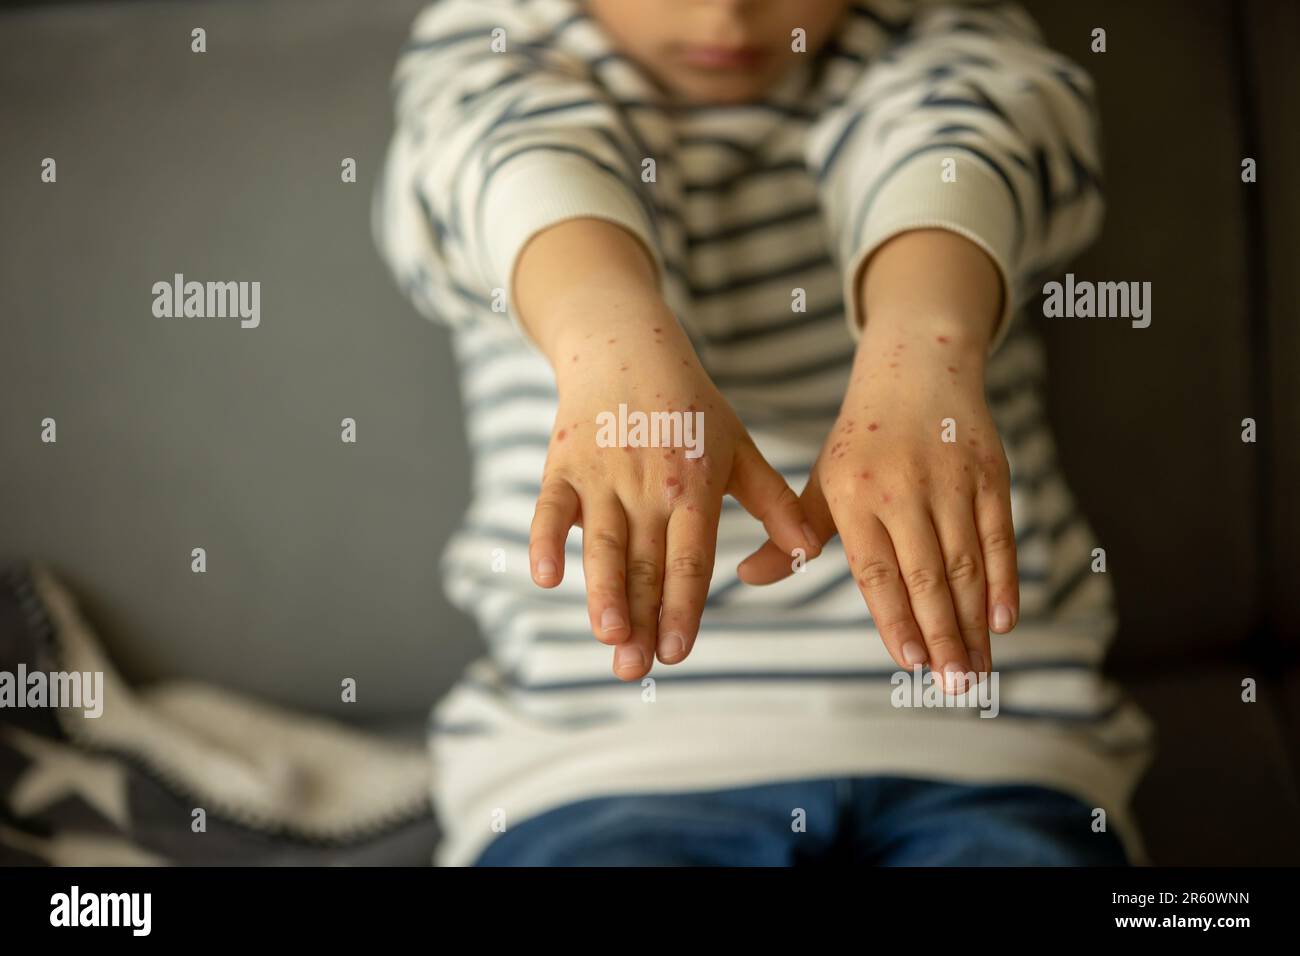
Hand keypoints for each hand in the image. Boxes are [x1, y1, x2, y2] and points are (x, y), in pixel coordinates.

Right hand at [513, 219, 816, 681]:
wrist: (626, 347)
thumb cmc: (690, 407)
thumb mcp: (738, 448)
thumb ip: (773, 501)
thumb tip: (811, 551)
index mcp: (693, 486)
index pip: (690, 557)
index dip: (684, 606)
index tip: (679, 652)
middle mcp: (647, 485)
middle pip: (642, 561)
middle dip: (639, 618)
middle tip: (634, 671)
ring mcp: (602, 474)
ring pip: (600, 542)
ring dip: (601, 591)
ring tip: (606, 636)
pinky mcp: (562, 463)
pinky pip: (549, 507)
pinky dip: (545, 539)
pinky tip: (544, 577)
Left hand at [737, 230, 1018, 691]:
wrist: (917, 369)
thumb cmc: (860, 440)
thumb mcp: (820, 482)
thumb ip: (792, 536)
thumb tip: (746, 577)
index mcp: (855, 493)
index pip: (877, 569)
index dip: (895, 617)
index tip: (908, 664)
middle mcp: (903, 488)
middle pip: (927, 574)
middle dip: (942, 635)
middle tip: (953, 686)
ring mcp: (951, 481)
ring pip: (965, 563)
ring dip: (974, 622)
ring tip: (976, 670)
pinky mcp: (990, 475)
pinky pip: (999, 537)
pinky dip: (1004, 581)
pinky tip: (1004, 622)